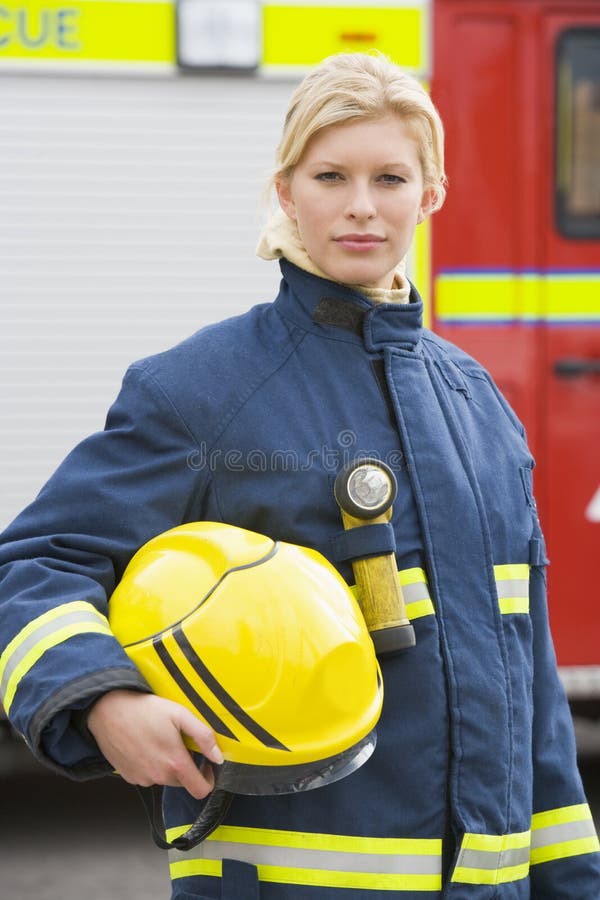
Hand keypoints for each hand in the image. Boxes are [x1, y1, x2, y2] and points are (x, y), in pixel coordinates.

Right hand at [87, 689, 222, 799]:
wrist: (108, 710)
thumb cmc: (143, 709)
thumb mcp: (180, 714)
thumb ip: (203, 736)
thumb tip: (218, 756)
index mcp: (174, 763)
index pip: (200, 790)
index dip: (208, 779)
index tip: (205, 765)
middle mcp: (157, 776)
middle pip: (182, 782)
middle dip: (185, 767)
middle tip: (178, 743)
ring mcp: (142, 779)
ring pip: (164, 779)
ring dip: (166, 765)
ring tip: (158, 740)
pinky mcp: (128, 777)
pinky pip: (147, 776)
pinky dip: (150, 765)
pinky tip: (145, 745)